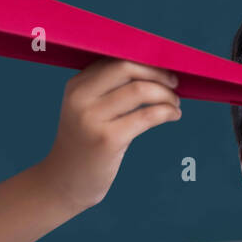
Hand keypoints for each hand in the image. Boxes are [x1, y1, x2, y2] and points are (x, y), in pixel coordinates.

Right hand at [36, 59, 180, 213]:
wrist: (65, 182)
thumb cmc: (85, 145)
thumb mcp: (87, 111)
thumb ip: (108, 90)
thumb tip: (153, 70)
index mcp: (75, 86)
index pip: (115, 60)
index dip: (144, 61)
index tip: (162, 70)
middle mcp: (80, 98)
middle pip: (126, 68)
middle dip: (157, 73)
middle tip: (174, 83)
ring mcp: (92, 119)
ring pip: (140, 91)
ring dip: (166, 94)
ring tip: (175, 103)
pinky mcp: (107, 139)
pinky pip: (146, 116)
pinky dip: (166, 112)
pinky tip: (174, 115)